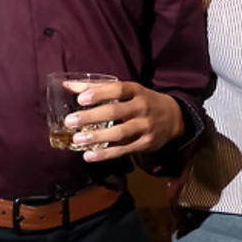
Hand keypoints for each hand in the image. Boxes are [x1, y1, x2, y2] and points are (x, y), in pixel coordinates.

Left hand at [64, 81, 183, 161]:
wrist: (173, 118)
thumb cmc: (142, 101)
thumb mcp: (127, 91)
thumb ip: (98, 88)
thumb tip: (67, 85)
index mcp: (136, 91)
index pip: (118, 89)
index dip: (99, 93)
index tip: (81, 99)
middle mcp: (142, 107)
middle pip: (115, 111)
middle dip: (91, 117)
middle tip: (70, 121)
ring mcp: (145, 126)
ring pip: (120, 133)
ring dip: (97, 137)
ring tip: (77, 139)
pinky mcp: (146, 143)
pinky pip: (124, 150)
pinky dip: (106, 154)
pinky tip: (89, 155)